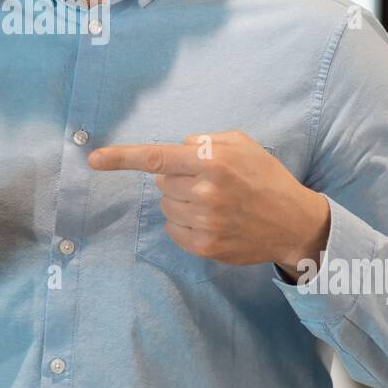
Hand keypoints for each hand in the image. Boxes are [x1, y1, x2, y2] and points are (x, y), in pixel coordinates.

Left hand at [87, 130, 329, 273]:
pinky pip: (173, 230)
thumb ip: (205, 140)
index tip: (93, 159)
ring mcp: (203, 221)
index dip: (122, 158)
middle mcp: (204, 191)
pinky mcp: (205, 246)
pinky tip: (212, 220)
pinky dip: (184, 224)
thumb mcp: (242, 143)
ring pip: (166, 207)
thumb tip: (177, 149)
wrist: (293, 222)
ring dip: (182, 202)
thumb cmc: (265, 177)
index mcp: (211, 161)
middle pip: (161, 183)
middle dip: (177, 179)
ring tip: (215, 203)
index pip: (157, 157)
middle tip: (209, 182)